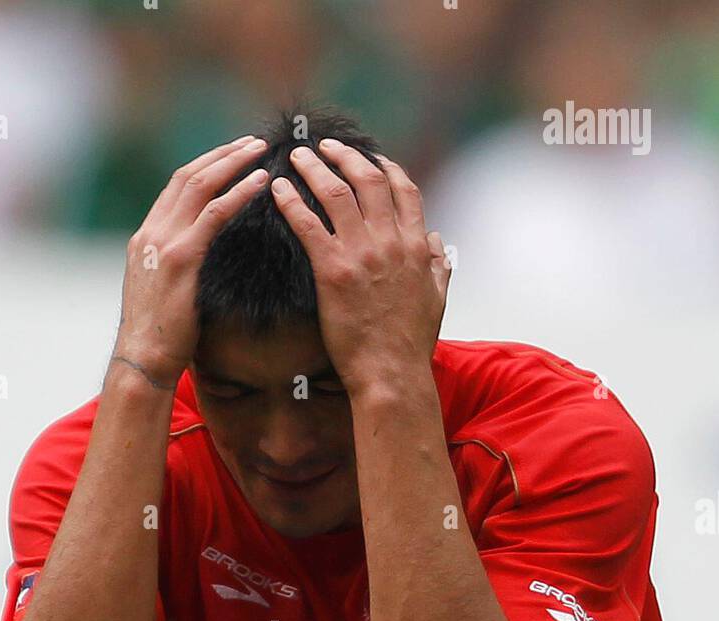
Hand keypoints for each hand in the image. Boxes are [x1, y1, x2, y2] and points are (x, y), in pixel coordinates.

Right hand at [113, 137, 268, 388]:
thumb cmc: (159, 337)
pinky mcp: (181, 258)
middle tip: (251, 141)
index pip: (176, 188)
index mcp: (145, 238)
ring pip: (200, 184)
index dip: (205, 166)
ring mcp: (163, 242)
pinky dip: (239, 192)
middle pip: (188, 176)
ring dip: (233, 162)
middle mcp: (151, 232)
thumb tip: (201, 263)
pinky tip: (261, 182)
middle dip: (221, 154)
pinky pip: (214, 214)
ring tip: (260, 150)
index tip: (231, 155)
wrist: (143, 359)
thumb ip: (177, 268)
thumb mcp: (163, 293)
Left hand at [271, 141, 450, 395]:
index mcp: (417, 247)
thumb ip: (440, 266)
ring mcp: (361, 254)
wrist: (391, 374)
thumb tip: (440, 241)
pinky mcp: (333, 271)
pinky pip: (308, 224)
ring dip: (314, 169)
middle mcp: (391, 242)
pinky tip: (278, 189)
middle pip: (369, 180)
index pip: (404, 191)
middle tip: (326, 146)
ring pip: (336, 192)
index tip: (371, 158)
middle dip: (347, 156)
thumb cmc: (411, 344)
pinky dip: (291, 201)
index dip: (387, 168)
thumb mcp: (437, 300)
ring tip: (298, 157)